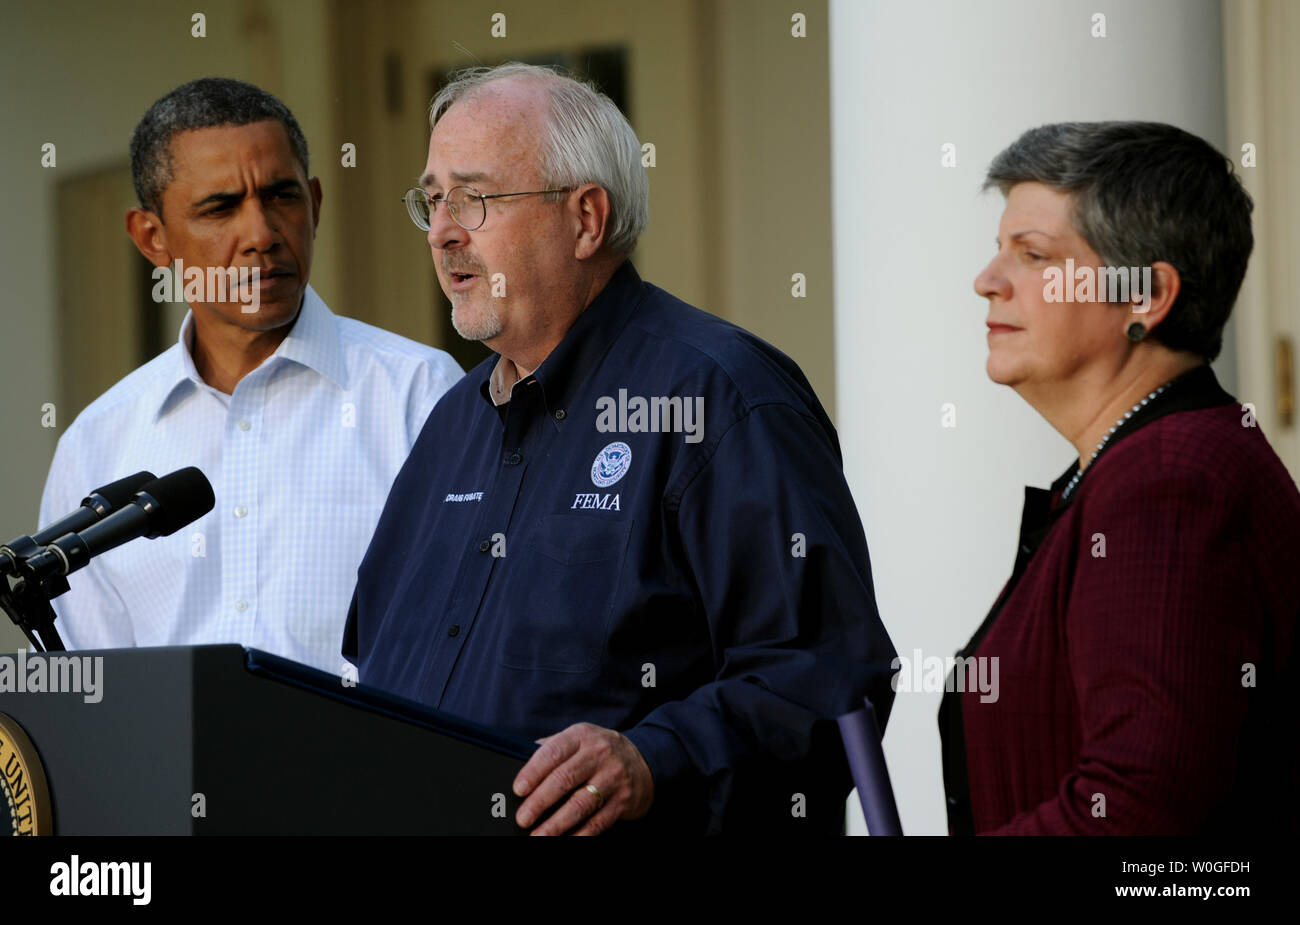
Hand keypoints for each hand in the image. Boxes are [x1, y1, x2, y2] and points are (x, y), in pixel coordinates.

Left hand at [512, 722, 653, 834]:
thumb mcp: (580, 738)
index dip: (533, 771)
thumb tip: (519, 758)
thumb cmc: (601, 751)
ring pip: (580, 804)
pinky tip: (565, 840)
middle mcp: (599, 754)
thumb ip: (552, 746)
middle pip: (565, 779)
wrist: (646, 760)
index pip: (553, 752)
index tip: (518, 789)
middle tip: (523, 818)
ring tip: (538, 836)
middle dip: (540, 802)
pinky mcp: (623, 801)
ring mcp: (613, 778)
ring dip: (556, 824)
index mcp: (582, 736)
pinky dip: (579, 834)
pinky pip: (598, 822)